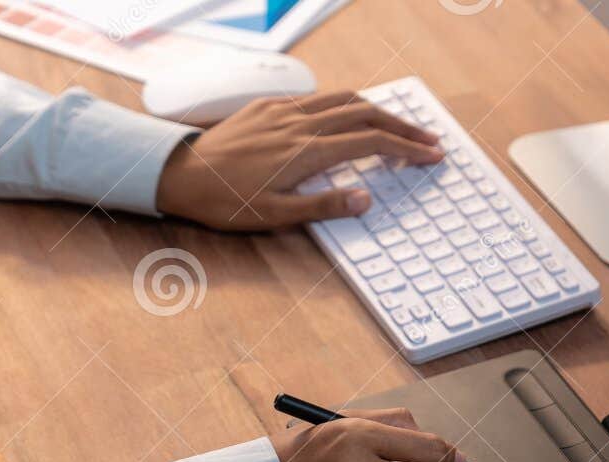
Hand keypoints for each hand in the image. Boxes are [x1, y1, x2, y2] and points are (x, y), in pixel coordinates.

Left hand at [155, 91, 443, 230]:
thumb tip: (366, 197)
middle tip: (429, 139)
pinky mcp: (267, 107)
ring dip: (376, 110)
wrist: (178, 173)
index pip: (370, 143)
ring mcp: (282, 111)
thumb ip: (324, 206)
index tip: (431, 155)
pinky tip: (348, 117)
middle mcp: (298, 124)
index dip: (406, 148)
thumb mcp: (275, 216)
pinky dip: (343, 104)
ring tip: (398, 125)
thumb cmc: (223, 201)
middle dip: (402, 126)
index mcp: (305, 152)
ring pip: (342, 98)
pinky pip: (315, 98)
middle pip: (364, 114)